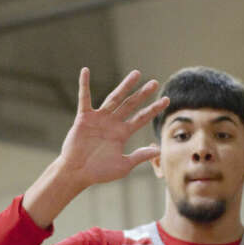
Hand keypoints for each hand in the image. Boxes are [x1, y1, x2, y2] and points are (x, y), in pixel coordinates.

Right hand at [57, 68, 169, 189]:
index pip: (141, 118)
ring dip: (124, 86)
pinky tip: (85, 71)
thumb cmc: (99, 172)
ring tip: (136, 74)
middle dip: (142, 94)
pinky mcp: (84, 118)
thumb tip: (159, 150)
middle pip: (130, 104)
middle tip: (154, 83)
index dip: (153, 109)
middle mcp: (112, 123)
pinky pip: (84, 99)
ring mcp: (98, 119)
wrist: (77, 173)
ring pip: (114, 98)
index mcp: (122, 133)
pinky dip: (84, 85)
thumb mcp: (124, 165)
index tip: (166, 100)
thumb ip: (140, 156)